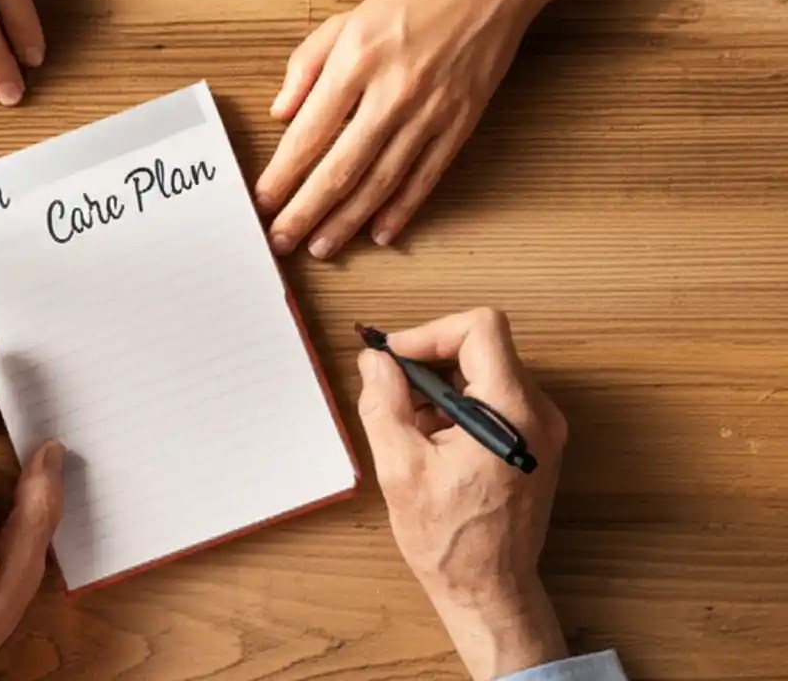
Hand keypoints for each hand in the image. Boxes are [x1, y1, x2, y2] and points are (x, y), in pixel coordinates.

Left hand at [255, 0, 587, 257]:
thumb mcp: (346, 20)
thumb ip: (306, 66)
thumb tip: (281, 113)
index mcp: (356, 61)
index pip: (308, 134)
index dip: (282, 176)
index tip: (262, 202)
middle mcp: (392, 91)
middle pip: (340, 168)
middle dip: (306, 212)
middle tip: (282, 240)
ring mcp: (430, 111)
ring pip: (381, 181)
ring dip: (347, 221)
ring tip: (322, 246)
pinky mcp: (460, 122)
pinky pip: (426, 176)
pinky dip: (403, 209)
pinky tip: (380, 233)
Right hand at [357, 309, 568, 679]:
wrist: (490, 590)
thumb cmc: (450, 540)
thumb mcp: (400, 468)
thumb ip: (384, 403)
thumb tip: (375, 361)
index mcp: (512, 411)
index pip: (481, 327)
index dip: (430, 332)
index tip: (396, 357)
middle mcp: (539, 413)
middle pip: (482, 348)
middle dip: (429, 363)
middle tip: (391, 393)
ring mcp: (543, 429)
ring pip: (486, 373)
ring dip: (440, 388)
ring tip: (410, 429)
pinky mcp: (536, 443)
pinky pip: (494, 400)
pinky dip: (458, 408)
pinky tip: (432, 444)